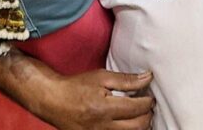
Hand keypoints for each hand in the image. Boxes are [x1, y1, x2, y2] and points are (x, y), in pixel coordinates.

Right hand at [35, 68, 155, 128]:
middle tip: (147, 105)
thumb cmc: (76, 86)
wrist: (52, 100)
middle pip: (138, 126)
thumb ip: (127, 79)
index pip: (138, 108)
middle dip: (147, 115)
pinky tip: (127, 122)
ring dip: (139, 125)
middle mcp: (102, 126)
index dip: (149, 101)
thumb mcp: (102, 77)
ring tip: (139, 114)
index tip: (150, 95)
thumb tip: (148, 78)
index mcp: (105, 109)